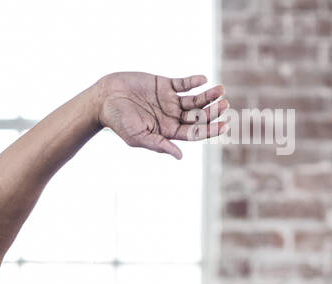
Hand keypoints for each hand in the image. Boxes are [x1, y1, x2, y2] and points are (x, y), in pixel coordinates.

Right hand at [96, 71, 228, 159]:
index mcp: (167, 132)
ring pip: (195, 99)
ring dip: (208, 96)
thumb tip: (180, 156)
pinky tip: (203, 79)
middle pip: (198, 116)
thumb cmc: (119, 122)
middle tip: (225, 105)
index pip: (194, 133)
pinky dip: (194, 81)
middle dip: (212, 111)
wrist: (105, 99)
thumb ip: (159, 145)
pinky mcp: (165, 84)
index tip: (224, 125)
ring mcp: (169, 101)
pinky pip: (184, 83)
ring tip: (220, 90)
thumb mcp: (138, 137)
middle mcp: (171, 117)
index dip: (210, 130)